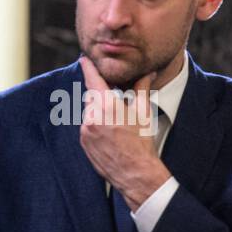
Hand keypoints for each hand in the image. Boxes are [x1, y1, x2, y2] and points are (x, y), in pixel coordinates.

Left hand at [78, 57, 171, 210]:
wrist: (135, 173)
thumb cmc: (142, 142)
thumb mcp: (144, 112)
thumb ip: (142, 88)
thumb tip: (148, 72)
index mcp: (106, 105)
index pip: (92, 78)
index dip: (88, 67)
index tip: (84, 58)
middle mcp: (92, 115)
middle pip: (92, 95)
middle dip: (101, 93)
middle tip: (115, 97)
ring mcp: (85, 130)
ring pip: (90, 111)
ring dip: (100, 110)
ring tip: (117, 121)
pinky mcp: (83, 142)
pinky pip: (87, 125)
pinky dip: (96, 123)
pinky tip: (111, 132)